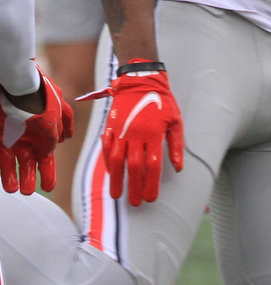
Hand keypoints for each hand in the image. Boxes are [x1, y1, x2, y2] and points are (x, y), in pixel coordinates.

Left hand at [0, 60, 72, 194]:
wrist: (4, 73)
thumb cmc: (32, 91)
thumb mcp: (51, 114)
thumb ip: (51, 136)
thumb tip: (48, 153)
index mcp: (39, 132)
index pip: (44, 157)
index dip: (47, 173)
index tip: (49, 187)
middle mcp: (22, 136)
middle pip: (25, 163)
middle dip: (26, 178)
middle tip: (26, 191)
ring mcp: (2, 134)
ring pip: (6, 161)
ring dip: (8, 175)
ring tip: (11, 189)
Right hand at [85, 66, 184, 206]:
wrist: (139, 81)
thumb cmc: (161, 101)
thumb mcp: (175, 121)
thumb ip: (175, 146)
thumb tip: (177, 169)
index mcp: (153, 134)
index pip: (152, 165)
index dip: (151, 184)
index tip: (150, 199)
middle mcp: (135, 134)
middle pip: (133, 167)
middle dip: (134, 187)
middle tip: (134, 203)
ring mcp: (120, 131)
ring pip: (116, 160)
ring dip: (116, 179)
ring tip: (116, 195)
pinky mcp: (109, 127)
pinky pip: (106, 149)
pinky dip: (107, 164)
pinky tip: (110, 175)